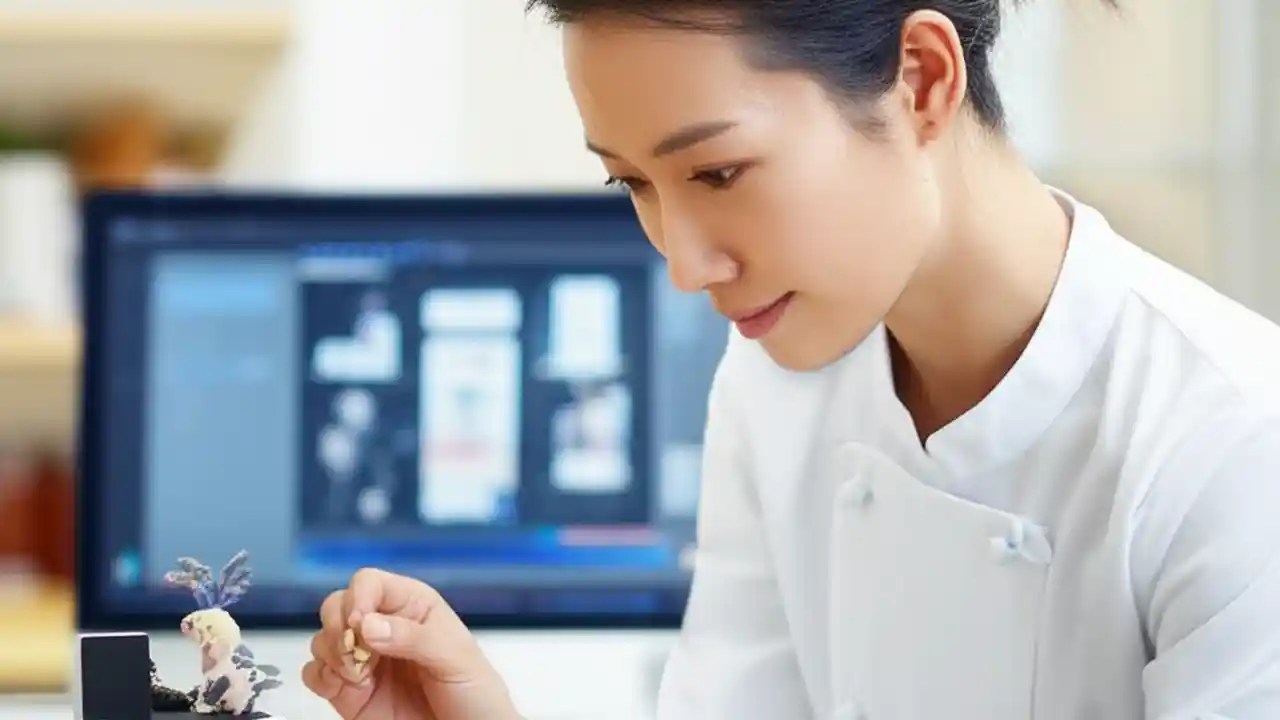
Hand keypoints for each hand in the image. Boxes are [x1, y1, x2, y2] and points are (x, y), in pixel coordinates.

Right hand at [302, 568, 521, 719]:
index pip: (369, 582)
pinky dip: (320, 677)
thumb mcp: (457, 658)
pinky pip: (315, 673)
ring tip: (357, 676)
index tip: (359, 625)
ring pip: (322, 637)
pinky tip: (344, 688)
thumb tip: (367, 625)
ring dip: (331, 653)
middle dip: (337, 626)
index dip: (358, 598)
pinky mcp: (348, 691)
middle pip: (336, 605)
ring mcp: (364, 659)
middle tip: (356, 654)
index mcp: (412, 605)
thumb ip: (415, 638)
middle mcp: (383, 626)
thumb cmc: (475, 693)